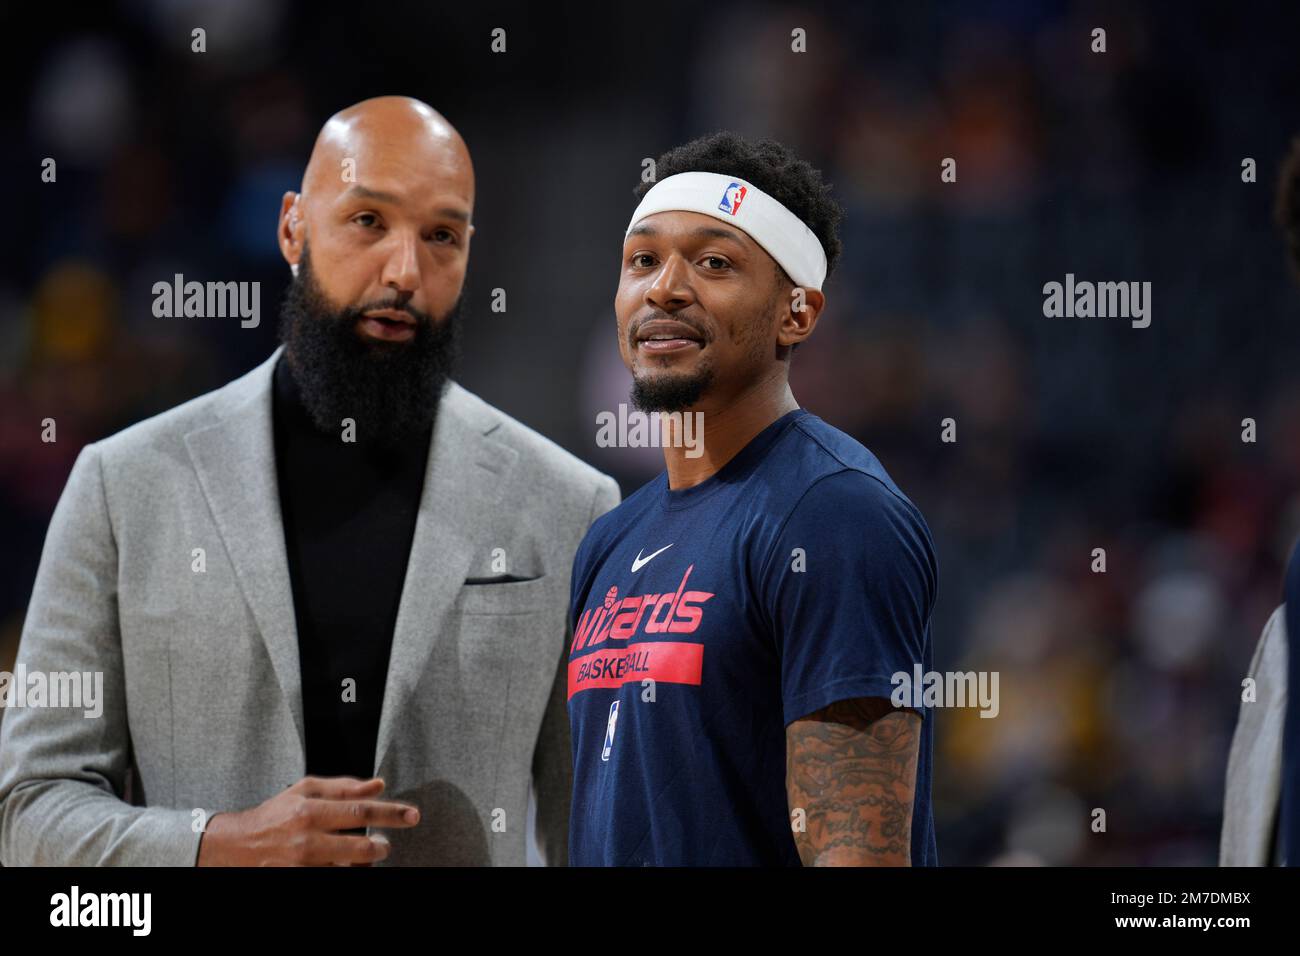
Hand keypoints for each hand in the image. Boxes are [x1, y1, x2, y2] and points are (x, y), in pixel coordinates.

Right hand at [196, 776, 419, 865]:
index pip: (361, 811)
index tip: (413, 815)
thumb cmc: (276, 813)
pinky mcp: (298, 879)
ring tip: (360, 853)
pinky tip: (342, 862)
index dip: (391, 813)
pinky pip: (333, 877)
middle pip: (360, 848)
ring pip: (349, 869)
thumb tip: (379, 784)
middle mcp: (307, 840)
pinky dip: (344, 870)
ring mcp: (302, 865)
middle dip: (380, 847)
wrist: (237, 845)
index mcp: (310, 811)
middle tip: (383, 844)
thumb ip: (344, 787)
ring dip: (362, 862)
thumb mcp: (306, 790)